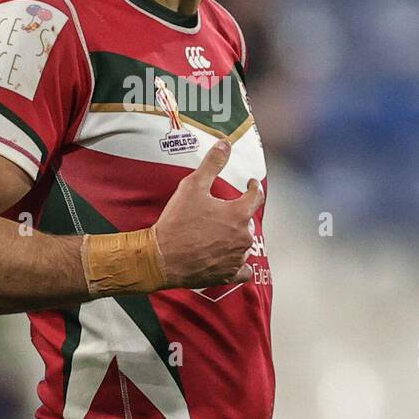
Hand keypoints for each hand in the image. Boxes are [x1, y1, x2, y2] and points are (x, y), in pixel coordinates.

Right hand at [152, 140, 262, 288]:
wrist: (161, 257)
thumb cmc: (178, 222)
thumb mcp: (193, 186)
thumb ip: (212, 163)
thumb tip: (225, 144)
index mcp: (238, 214)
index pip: (256, 196)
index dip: (254, 186)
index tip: (250, 183)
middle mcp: (243, 237)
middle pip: (249, 221)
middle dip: (240, 213)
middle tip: (225, 210)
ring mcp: (236, 258)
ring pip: (245, 244)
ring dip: (237, 237)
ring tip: (223, 232)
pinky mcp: (227, 275)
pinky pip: (243, 269)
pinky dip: (239, 264)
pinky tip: (231, 258)